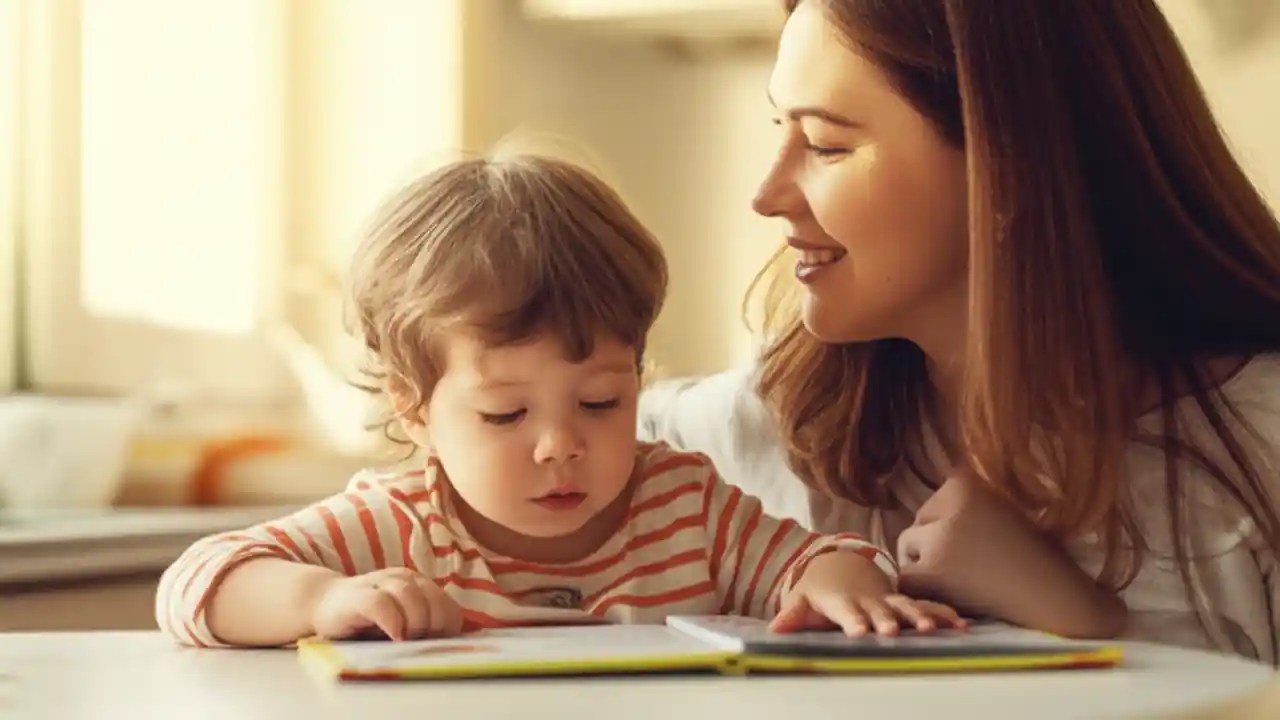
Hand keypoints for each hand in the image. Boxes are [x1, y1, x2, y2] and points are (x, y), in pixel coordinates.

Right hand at [308, 567, 462, 640]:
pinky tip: (393, 637)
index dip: (447, 629)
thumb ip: (422, 628)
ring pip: (410, 595)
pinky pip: (381, 603)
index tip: (433, 646)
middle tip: (418, 644)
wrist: (323, 603)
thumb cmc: (366, 621)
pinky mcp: (358, 596)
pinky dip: (392, 621)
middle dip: (433, 627)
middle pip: (434, 600)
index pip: (449, 607)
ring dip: (414, 622)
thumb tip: (445, 651)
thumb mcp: (400, 622)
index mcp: (419, 585)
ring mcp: (379, 583)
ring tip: (405, 641)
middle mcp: (403, 579)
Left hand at [769, 551, 965, 636]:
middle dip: (888, 621)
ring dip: (920, 617)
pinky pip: (927, 606)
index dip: (854, 621)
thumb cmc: (821, 589)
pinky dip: (943, 613)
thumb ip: (793, 615)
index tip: (859, 632)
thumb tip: (775, 628)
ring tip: (932, 629)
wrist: (843, 564)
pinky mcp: (905, 601)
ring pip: (907, 607)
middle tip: (893, 631)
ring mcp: (890, 600)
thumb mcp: (804, 598)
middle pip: (880, 612)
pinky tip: (962, 625)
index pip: (848, 612)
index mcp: (844, 601)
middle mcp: (870, 601)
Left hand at [895, 475, 1125, 637]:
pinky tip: (950, 595)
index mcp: (964, 483)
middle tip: (963, 566)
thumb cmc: (1034, 557)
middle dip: (931, 543)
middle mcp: (948, 504)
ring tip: (958, 579)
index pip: (933, 504)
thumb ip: (964, 506)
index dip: (947, 526)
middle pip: (918, 524)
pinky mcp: (932, 571)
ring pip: (906, 548)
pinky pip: (907, 578)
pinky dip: (922, 589)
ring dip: (923, 564)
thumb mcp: (999, 510)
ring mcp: (938, 537)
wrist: (1052, 595)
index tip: (973, 543)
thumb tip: (922, 504)